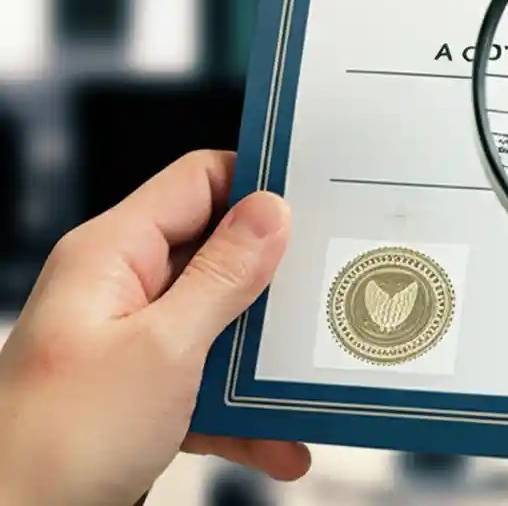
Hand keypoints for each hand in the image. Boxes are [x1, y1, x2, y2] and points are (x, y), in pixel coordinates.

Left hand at [0, 151, 309, 504]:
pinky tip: (281, 442)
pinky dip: (244, 412)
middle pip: (220, 253)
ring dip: (265, 359)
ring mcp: (133, 341)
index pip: (198, 181)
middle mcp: (123, 287)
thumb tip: (270, 210)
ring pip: (222, 324)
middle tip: (331, 290)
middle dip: (276, 280)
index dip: (258, 182)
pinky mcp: (144, 392)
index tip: (321, 199)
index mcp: (113, 254)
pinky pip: (210, 383)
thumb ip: (224, 276)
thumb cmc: (60, 442)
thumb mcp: (164, 350)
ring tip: (310, 378)